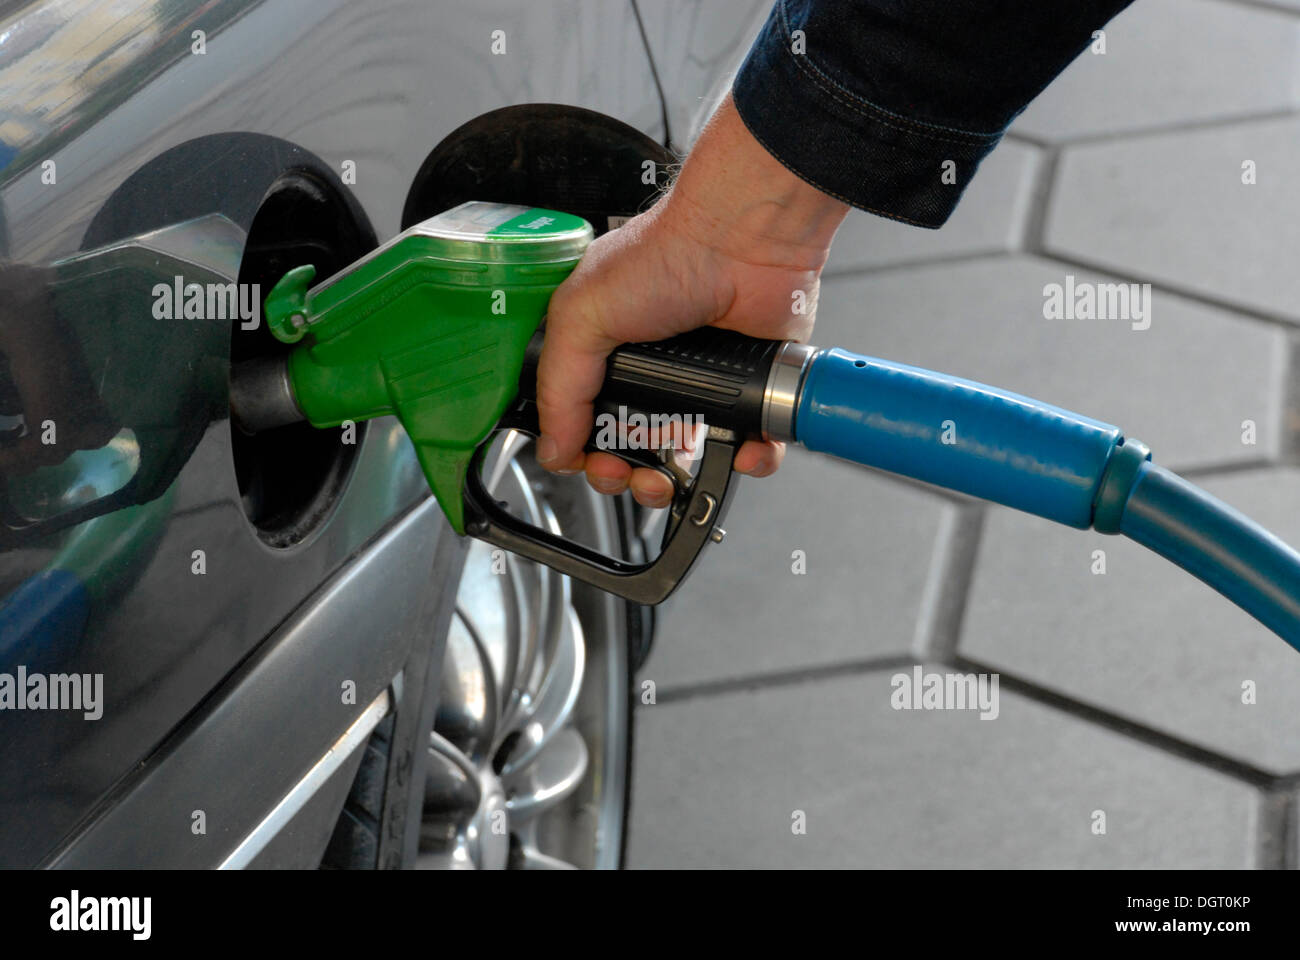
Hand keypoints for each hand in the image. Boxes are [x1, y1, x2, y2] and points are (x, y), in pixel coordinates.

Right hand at [536, 92, 848, 506]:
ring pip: (688, 455)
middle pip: (632, 449)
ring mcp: (702, 381)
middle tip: (633, 474)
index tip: (592, 461)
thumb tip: (553, 448)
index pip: (583, 421)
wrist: (744, 240)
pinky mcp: (749, 388)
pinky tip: (740, 454)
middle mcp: (651, 370)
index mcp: (603, 352)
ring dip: (681, 478)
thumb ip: (560, 387)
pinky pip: (750, 443)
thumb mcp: (582, 316)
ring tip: (676, 475)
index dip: (584, 451)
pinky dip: (748, 459)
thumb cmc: (666, 255)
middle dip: (629, 475)